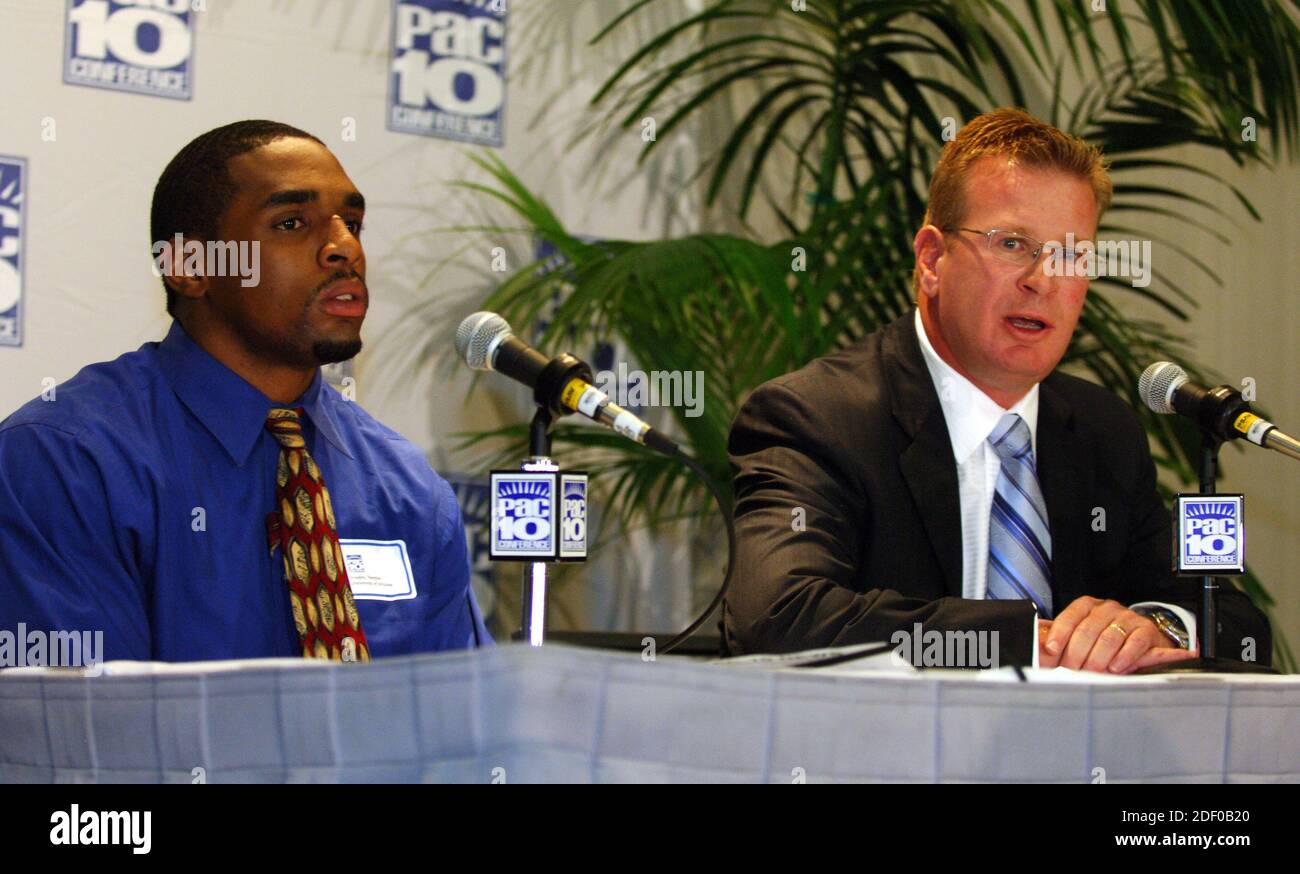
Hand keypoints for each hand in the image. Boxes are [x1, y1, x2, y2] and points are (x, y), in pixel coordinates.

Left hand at [1039, 597, 1197, 673]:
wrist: (1142, 639)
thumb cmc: (1104, 640)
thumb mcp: (1083, 637)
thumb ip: (1063, 642)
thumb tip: (1039, 652)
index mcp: (1087, 606)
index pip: (1070, 617)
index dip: (1059, 634)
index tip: (1052, 650)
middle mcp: (1107, 608)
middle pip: (1088, 630)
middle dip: (1077, 652)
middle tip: (1072, 670)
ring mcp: (1128, 617)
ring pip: (1109, 638)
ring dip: (1098, 658)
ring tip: (1092, 673)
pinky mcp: (1146, 630)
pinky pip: (1133, 643)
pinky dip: (1123, 658)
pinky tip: (1115, 668)